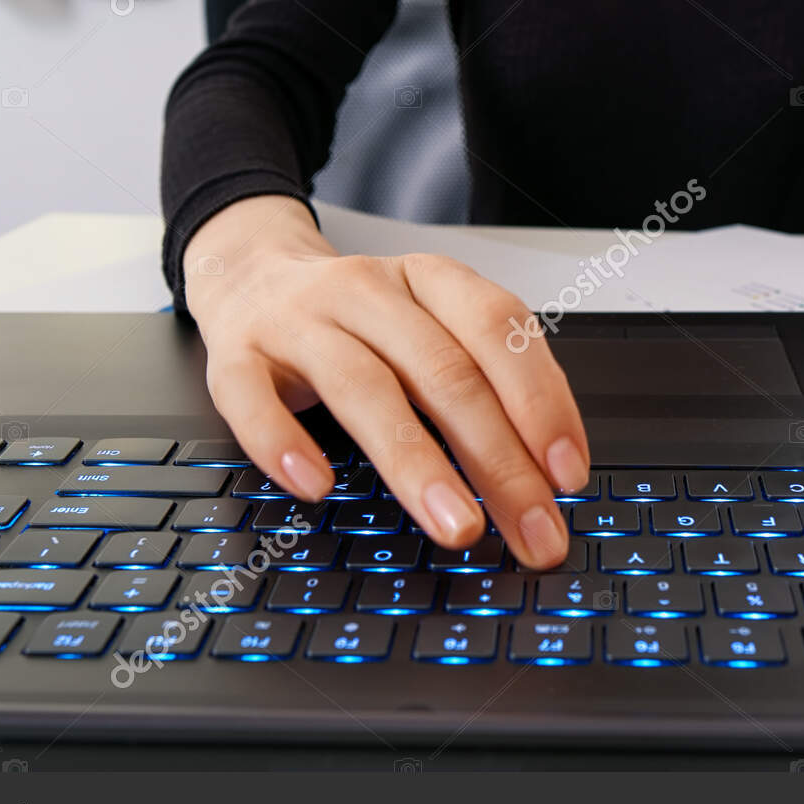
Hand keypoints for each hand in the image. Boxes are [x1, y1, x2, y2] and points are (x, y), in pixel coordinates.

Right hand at [183, 195, 589, 566]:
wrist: (251, 275)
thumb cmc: (360, 321)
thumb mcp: (430, 327)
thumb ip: (486, 383)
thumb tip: (548, 475)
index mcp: (428, 279)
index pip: (498, 329)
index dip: (540, 401)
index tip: (568, 473)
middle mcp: (366, 291)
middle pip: (444, 373)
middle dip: (499, 462)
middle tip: (533, 529)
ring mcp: (298, 321)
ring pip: (362, 388)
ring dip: (415, 463)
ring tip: (456, 525)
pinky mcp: (235, 355)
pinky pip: (253, 400)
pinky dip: (284, 444)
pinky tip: (318, 486)